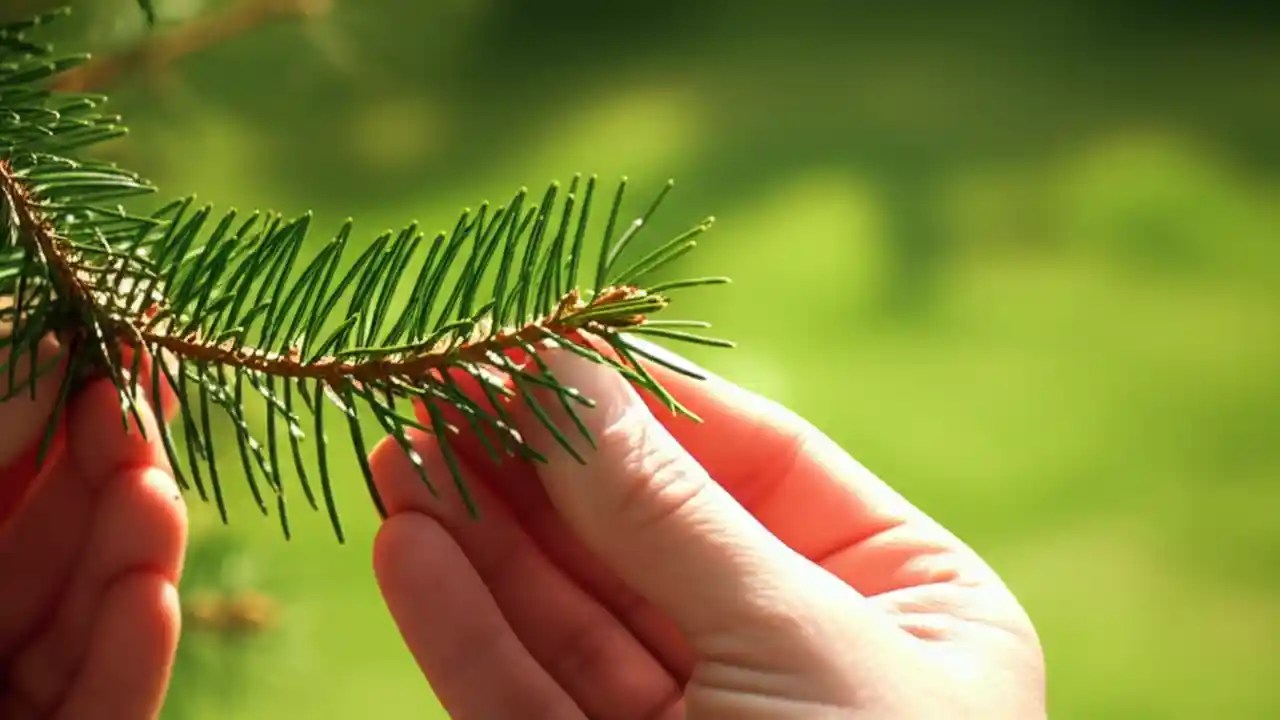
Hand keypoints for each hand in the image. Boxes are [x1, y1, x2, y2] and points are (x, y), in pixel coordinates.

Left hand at [0, 338, 185, 719]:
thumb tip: (52, 346)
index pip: (4, 471)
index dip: (62, 408)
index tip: (124, 350)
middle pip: (53, 542)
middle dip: (111, 476)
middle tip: (147, 415)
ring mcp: (3, 692)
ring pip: (85, 622)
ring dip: (137, 557)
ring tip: (159, 500)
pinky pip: (95, 711)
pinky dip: (132, 661)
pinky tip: (155, 600)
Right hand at [369, 345, 1045, 718]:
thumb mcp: (795, 642)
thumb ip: (668, 510)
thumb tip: (565, 372)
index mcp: (905, 604)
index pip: (759, 462)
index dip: (643, 400)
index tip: (539, 344)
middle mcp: (803, 661)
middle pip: (648, 533)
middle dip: (542, 464)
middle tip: (443, 385)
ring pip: (574, 615)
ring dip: (483, 533)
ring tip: (400, 449)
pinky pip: (530, 699)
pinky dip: (467, 626)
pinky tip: (409, 545)